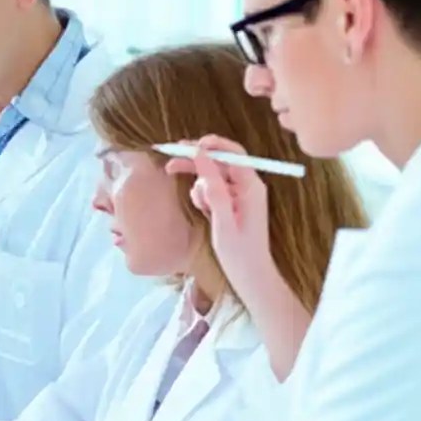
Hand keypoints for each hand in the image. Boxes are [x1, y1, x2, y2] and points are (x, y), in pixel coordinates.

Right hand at [163, 134, 276, 289]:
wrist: (250, 275)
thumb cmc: (239, 252)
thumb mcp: (224, 220)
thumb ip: (214, 188)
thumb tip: (201, 157)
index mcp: (250, 187)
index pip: (233, 153)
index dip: (211, 145)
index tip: (188, 146)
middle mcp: (246, 186)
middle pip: (219, 161)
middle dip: (196, 161)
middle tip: (170, 163)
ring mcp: (239, 194)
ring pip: (213, 175)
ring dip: (199, 184)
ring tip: (198, 205)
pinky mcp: (231, 202)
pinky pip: (212, 189)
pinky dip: (203, 195)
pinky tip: (202, 210)